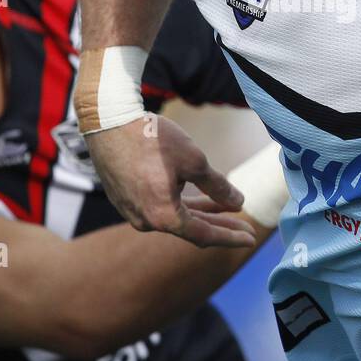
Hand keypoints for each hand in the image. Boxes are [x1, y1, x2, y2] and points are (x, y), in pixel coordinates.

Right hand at [84, 114, 253, 247]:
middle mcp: (145, 221)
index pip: (204, 234)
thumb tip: (238, 203)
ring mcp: (132, 211)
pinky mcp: (126, 199)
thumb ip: (218, 186)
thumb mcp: (194, 161)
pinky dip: (183, 205)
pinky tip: (199, 197)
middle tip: (247, 229)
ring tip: (228, 209)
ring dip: (202, 213)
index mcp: (162, 216)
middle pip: (191, 229)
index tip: (251, 239)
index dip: (230, 236)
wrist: (109, 122)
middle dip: (221, 227)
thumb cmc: (151, 138)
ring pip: (176, 217)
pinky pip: (161, 208)